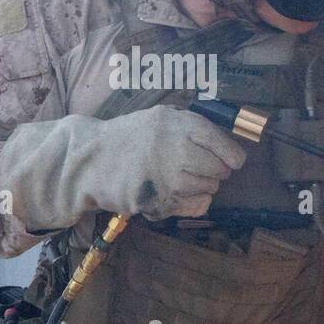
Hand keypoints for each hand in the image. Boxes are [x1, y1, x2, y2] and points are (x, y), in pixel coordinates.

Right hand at [0, 105, 246, 228]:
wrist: (91, 157)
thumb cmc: (132, 136)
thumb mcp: (162, 117)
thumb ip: (195, 128)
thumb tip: (231, 150)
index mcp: (180, 124)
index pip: (223, 146)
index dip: (232, 156)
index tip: (232, 161)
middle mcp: (177, 149)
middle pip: (220, 170)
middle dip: (216, 171)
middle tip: (199, 168)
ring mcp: (168, 177)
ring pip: (210, 188)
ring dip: (203, 186)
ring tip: (181, 177)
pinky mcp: (159, 199)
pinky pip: (197, 205)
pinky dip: (194, 202)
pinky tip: (178, 192)